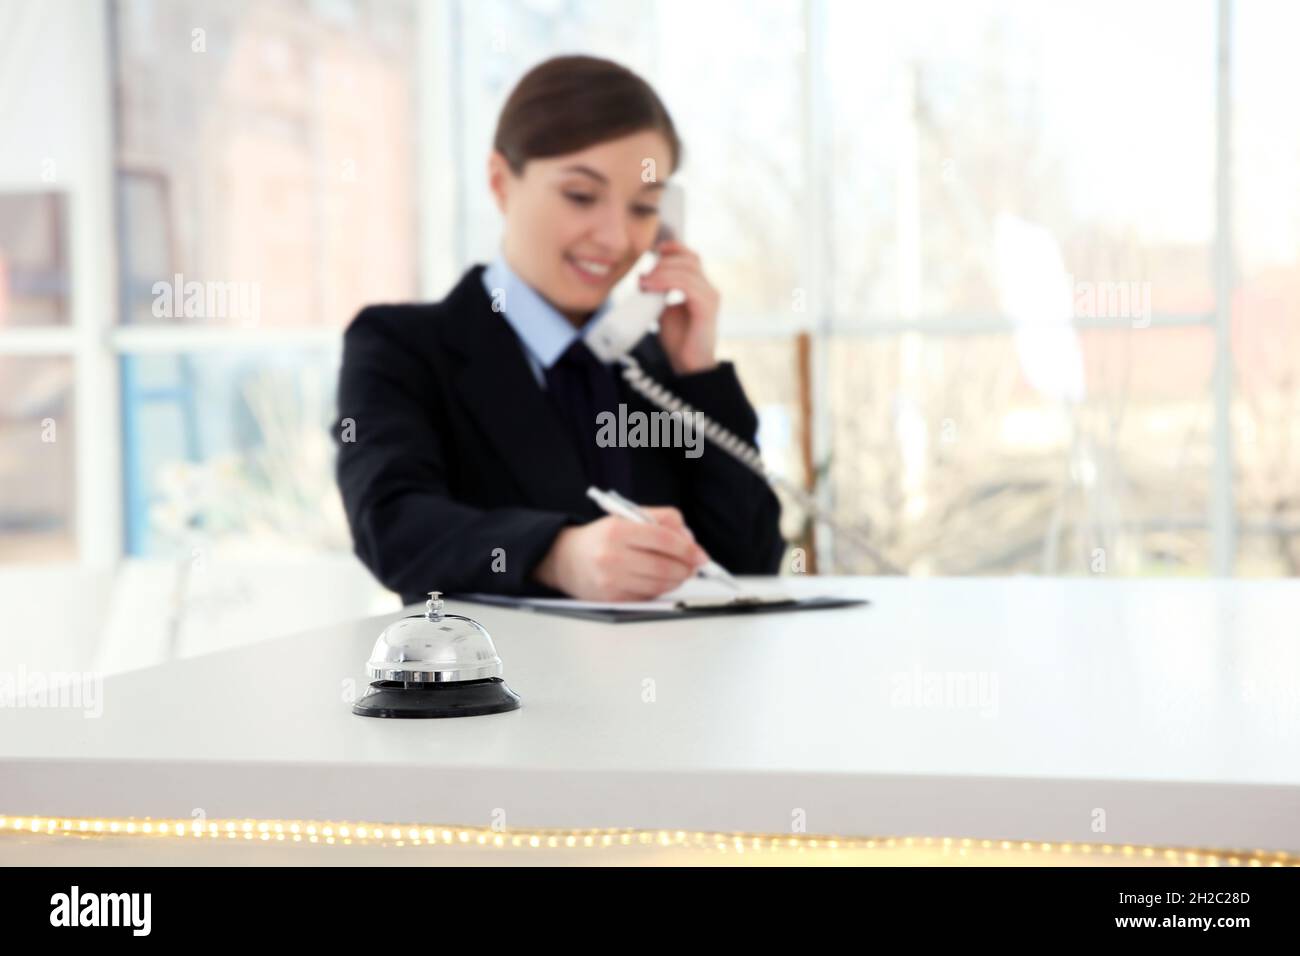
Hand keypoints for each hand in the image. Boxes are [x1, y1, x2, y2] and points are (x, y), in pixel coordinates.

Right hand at [533, 506, 711, 600]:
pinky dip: (660, 589)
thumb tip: (690, 540)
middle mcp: (612, 555)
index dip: (688, 549)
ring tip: (680, 573)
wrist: (566, 559)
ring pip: (659, 585)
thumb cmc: (602, 537)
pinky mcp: (612, 599)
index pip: (664, 539)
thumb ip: (662, 520)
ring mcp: (611, 580)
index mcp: (618, 530)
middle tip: (695, 566)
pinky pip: (648, 597)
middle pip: (665, 566)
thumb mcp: (627, 517)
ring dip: (677, 580)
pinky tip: (660, 581)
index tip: (700, 555)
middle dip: (687, 568)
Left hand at [639, 239, 719, 375]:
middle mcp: (708, 289)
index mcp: (700, 288)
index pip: (690, 257)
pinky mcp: (706, 308)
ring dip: (661, 272)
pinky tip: (651, 287)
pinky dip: (666, 282)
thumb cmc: (679, 341)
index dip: (673, 249)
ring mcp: (710, 297)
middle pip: (689, 259)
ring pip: (687, 270)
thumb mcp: (664, 310)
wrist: (688, 366)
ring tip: (643, 282)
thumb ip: (660, 293)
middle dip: (663, 261)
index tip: (651, 251)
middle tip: (642, 274)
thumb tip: (644, 278)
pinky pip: (687, 286)